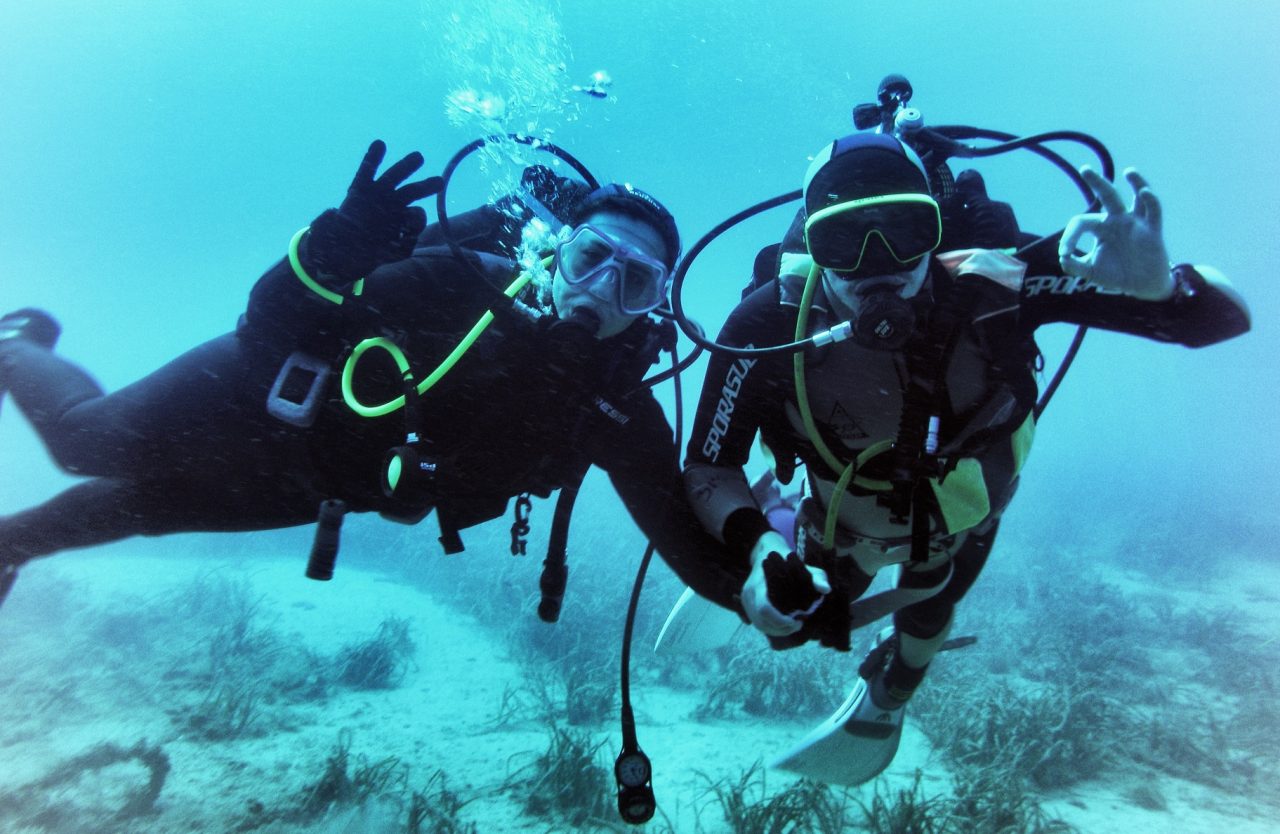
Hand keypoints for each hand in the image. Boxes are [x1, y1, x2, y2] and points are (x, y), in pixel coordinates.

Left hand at [307, 140, 443, 279]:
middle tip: (418, 156)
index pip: (367, 172)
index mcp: (361, 194)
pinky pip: (410, 237)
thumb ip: (324, 223)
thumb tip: (332, 211)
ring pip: (410, 199)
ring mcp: (394, 217)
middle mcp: (381, 200)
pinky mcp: (400, 240)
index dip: (372, 159)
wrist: (344, 263)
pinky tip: (405, 238)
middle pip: (395, 179)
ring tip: (438, 182)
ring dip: (424, 188)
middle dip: (406, 166)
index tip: (380, 144)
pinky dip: (411, 235)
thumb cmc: (331, 244)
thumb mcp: (321, 233)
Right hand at [740, 531, 830, 635]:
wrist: (765, 551)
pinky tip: (783, 625)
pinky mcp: (746, 604)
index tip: (796, 621)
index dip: (779, 621)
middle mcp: (749, 593)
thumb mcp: (802, 565)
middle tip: (798, 625)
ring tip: (792, 626)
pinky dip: (770, 627)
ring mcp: (745, 600)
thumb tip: (826, 589)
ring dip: (776, 630)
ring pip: (758, 624)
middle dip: (781, 629)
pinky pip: (757, 622)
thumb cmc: (785, 559)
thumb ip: (815, 576)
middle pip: (761, 622)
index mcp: (760, 584)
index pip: (764, 609)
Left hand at [1059, 167, 1173, 300]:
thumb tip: (1063, 258)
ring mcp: (1136, 223)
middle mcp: (1117, 220)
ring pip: (1135, 198)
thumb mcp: (1091, 271)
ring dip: (1135, 182)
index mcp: (1101, 228)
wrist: (1141, 286)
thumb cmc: (1116, 274)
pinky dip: (1150, 200)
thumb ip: (1075, 265)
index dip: (1069, 235)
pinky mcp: (1152, 230)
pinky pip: (1153, 211)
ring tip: (1128, 171)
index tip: (1065, 253)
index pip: (1081, 222)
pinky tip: (1143, 192)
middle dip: (1096, 182)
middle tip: (1084, 169)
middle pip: (1107, 196)